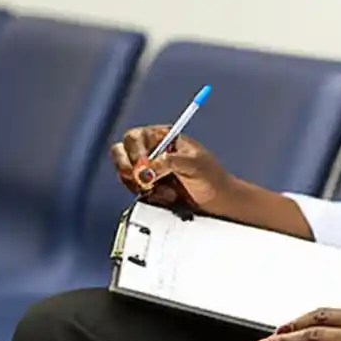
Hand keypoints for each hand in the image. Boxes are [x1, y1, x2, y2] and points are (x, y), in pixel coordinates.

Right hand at [110, 126, 237, 214]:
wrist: (219, 202)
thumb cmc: (212, 178)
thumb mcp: (193, 165)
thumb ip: (168, 163)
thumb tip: (147, 169)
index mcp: (163, 137)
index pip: (135, 137)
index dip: (134, 152)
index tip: (142, 167)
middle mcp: (152, 151)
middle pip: (121, 152)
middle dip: (129, 169)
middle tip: (144, 182)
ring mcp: (148, 170)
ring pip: (125, 174)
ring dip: (141, 185)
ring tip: (165, 191)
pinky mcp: (148, 188)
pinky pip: (134, 190)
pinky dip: (146, 196)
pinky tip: (165, 197)